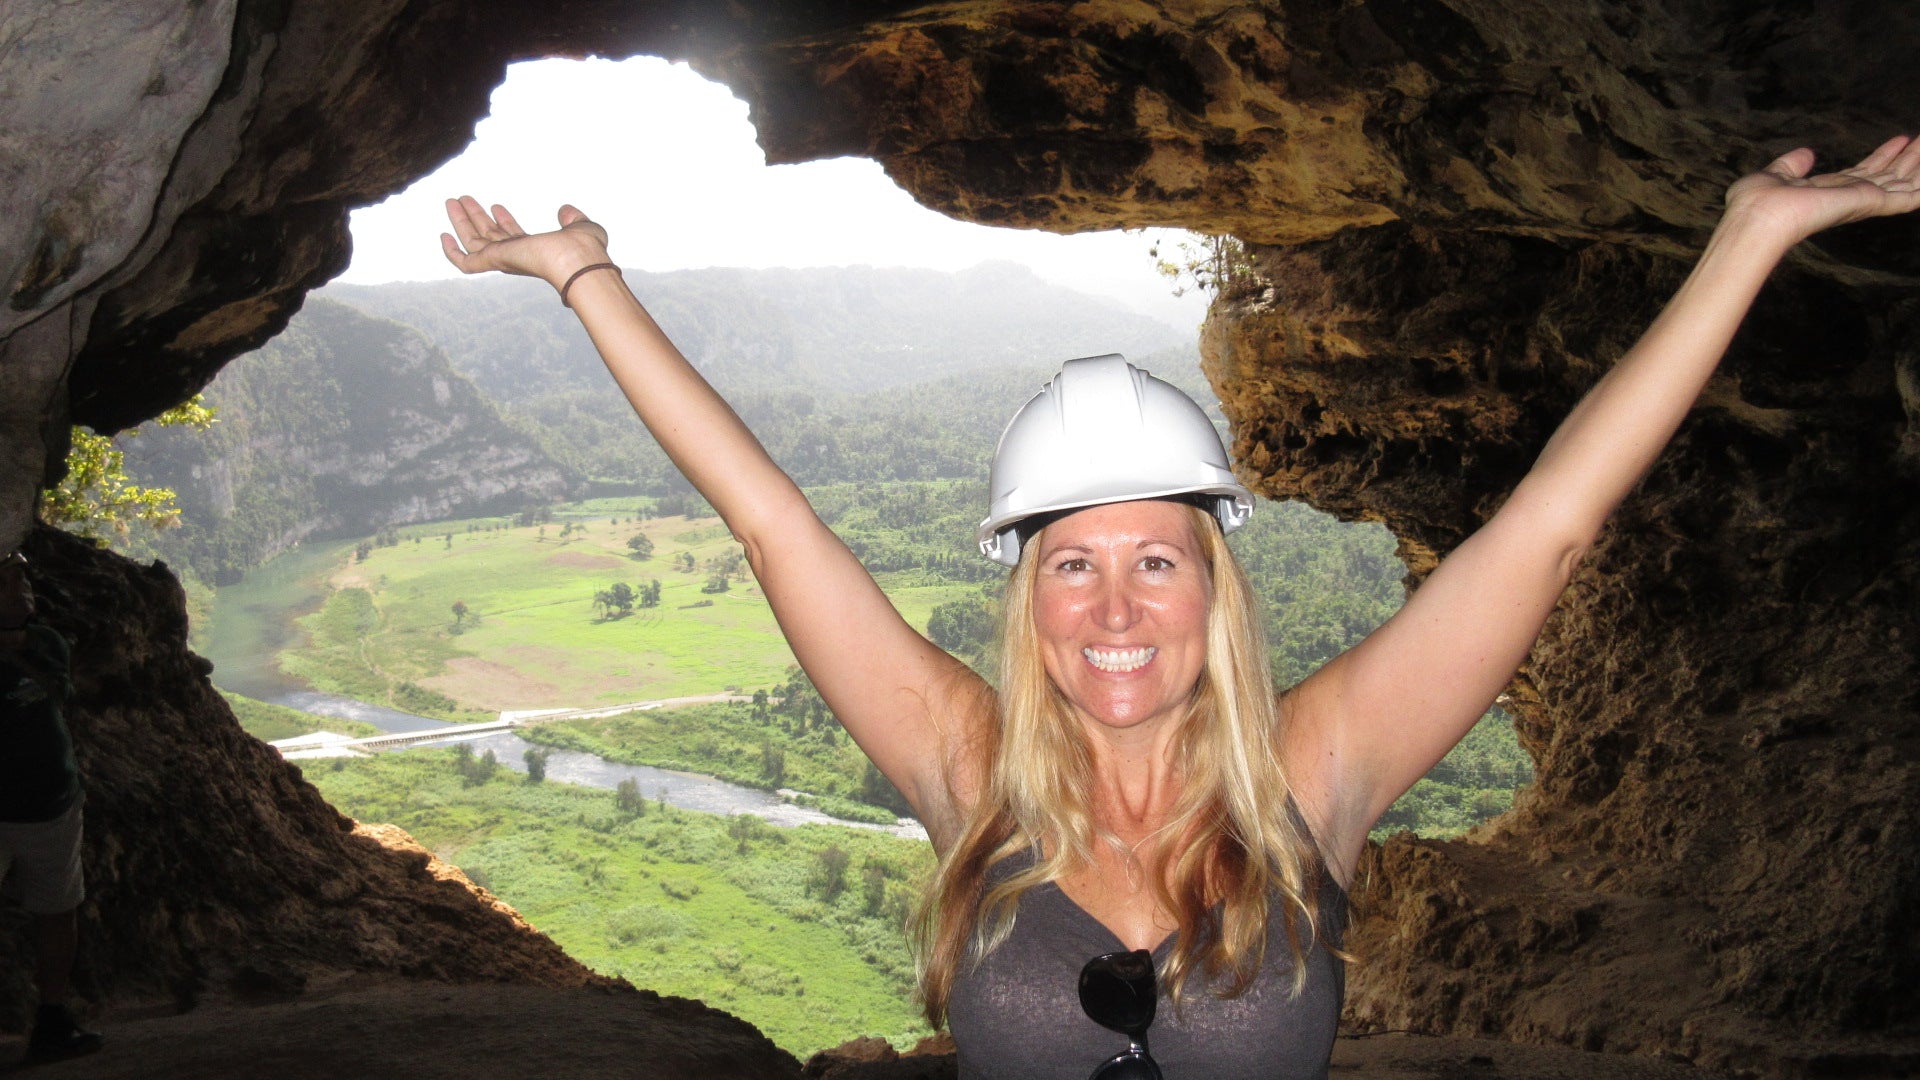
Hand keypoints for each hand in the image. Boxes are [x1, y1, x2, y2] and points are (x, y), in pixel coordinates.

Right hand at [440, 197, 611, 287]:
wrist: (578, 259)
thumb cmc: (585, 248)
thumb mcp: (582, 226)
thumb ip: (574, 219)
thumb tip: (566, 211)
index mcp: (536, 250)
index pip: (515, 237)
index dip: (505, 222)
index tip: (497, 206)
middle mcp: (518, 256)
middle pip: (490, 236)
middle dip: (477, 217)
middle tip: (464, 199)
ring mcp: (505, 260)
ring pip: (474, 242)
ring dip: (462, 221)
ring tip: (453, 200)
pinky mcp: (494, 262)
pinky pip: (465, 262)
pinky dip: (452, 252)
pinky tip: (444, 234)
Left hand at [1724, 134, 1919, 245]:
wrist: (1758, 216)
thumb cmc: (1757, 202)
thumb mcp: (1775, 174)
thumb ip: (1792, 165)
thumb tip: (1806, 155)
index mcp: (1829, 190)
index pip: (1864, 172)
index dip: (1884, 156)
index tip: (1900, 140)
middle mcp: (1848, 197)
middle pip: (1889, 175)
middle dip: (1910, 158)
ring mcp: (1860, 202)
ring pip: (1903, 183)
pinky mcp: (1869, 204)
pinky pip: (1907, 198)